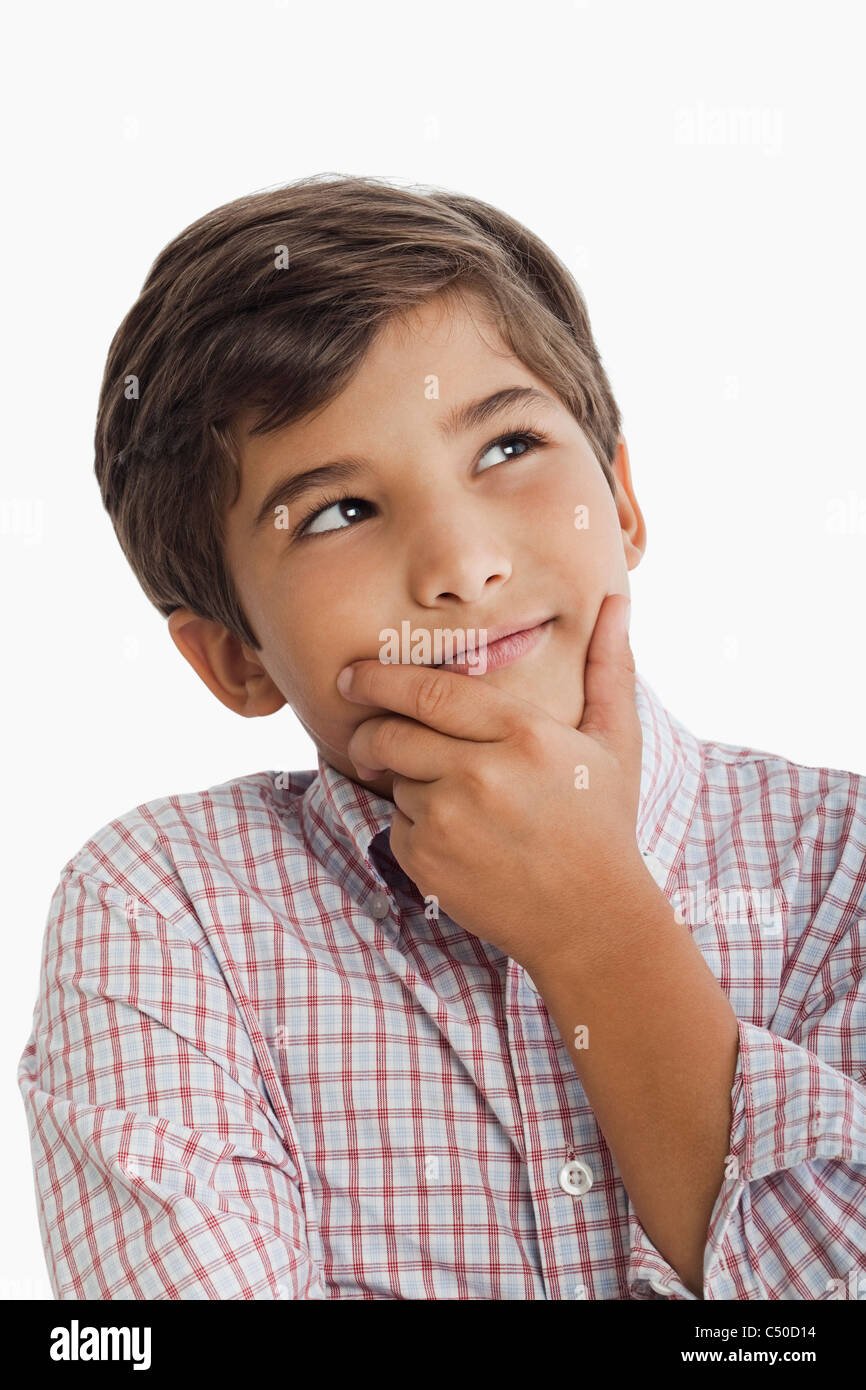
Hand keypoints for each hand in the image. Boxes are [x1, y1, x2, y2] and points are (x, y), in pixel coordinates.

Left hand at [337, 594, 647, 972]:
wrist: (591, 921)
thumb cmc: (603, 823)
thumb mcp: (616, 741)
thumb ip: (610, 666)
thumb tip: (617, 600)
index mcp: (524, 733)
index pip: (430, 690)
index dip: (380, 679)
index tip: (351, 676)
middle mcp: (481, 773)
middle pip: (391, 732)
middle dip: (369, 732)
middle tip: (369, 736)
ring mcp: (449, 820)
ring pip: (396, 779)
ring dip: (407, 783)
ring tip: (457, 804)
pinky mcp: (427, 861)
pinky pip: (396, 825)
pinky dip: (414, 827)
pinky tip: (458, 840)